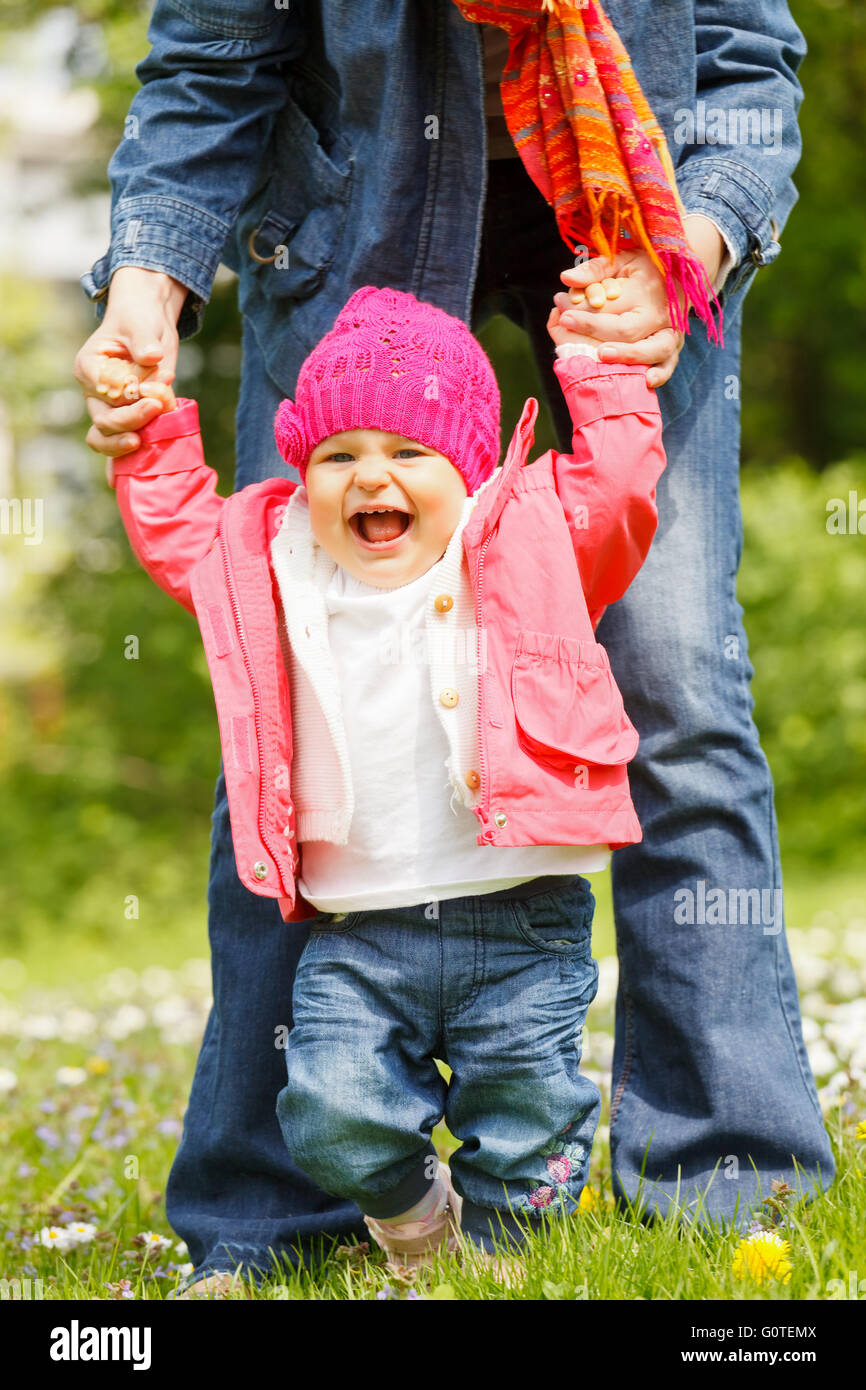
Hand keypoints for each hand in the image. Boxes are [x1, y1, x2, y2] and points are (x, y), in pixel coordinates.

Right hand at [74, 267, 187, 456]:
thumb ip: (144, 341)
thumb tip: (151, 357)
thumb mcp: (142, 324)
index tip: (146, 392)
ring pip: (106, 437)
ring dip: (123, 444)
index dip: (122, 395)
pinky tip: (119, 482)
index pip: (99, 389)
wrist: (149, 326)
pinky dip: (119, 463)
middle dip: (129, 419)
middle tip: (156, 407)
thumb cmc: (139, 320)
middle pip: (104, 419)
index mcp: (90, 367)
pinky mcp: (127, 418)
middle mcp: (94, 391)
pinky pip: (118, 445)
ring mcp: (109, 408)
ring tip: (143, 441)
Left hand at [555, 217, 724, 387]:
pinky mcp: (675, 347)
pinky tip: (645, 381)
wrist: (683, 275)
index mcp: (646, 289)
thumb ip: (594, 270)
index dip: (585, 312)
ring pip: (653, 349)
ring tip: (601, 355)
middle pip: (628, 329)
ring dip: (627, 356)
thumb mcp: (621, 260)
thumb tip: (566, 279)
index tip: (563, 312)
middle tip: (568, 326)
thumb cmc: (645, 268)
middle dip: (596, 331)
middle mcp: (661, 312)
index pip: (612, 305)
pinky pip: (669, 364)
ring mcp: (671, 331)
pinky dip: (660, 374)